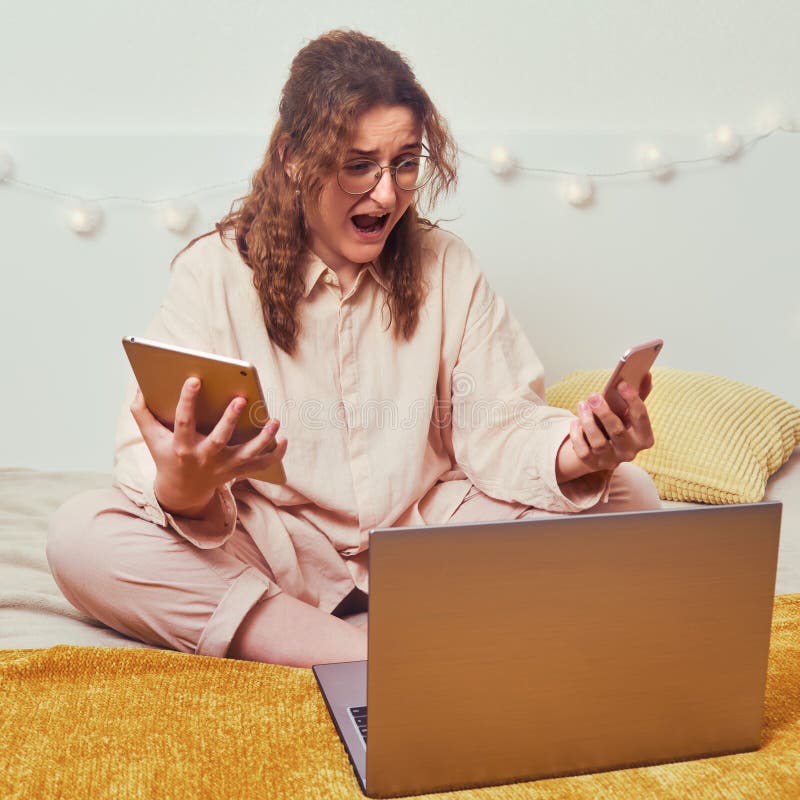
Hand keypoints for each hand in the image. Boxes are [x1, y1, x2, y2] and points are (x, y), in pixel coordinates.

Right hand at [130, 377, 287, 516]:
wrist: (181, 491)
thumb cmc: (167, 455)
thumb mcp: (151, 437)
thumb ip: (142, 412)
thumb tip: (140, 385)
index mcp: (181, 447)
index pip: (183, 422)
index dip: (187, 401)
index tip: (194, 379)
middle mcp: (204, 458)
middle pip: (219, 440)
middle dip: (229, 420)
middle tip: (240, 399)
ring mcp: (223, 467)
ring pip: (246, 454)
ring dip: (263, 439)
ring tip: (274, 420)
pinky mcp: (238, 471)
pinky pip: (261, 465)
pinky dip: (276, 454)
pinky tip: (284, 439)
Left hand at [557, 373, 653, 479]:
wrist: (602, 450)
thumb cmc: (619, 425)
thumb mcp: (630, 412)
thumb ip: (639, 394)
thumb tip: (646, 373)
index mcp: (644, 437)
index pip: (641, 417)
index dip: (632, 399)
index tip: (621, 383)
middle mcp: (629, 452)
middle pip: (617, 431)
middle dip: (604, 412)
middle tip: (593, 396)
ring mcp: (610, 460)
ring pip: (597, 442)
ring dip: (588, 421)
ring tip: (582, 404)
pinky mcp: (592, 463)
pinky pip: (582, 450)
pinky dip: (577, 434)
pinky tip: (576, 421)